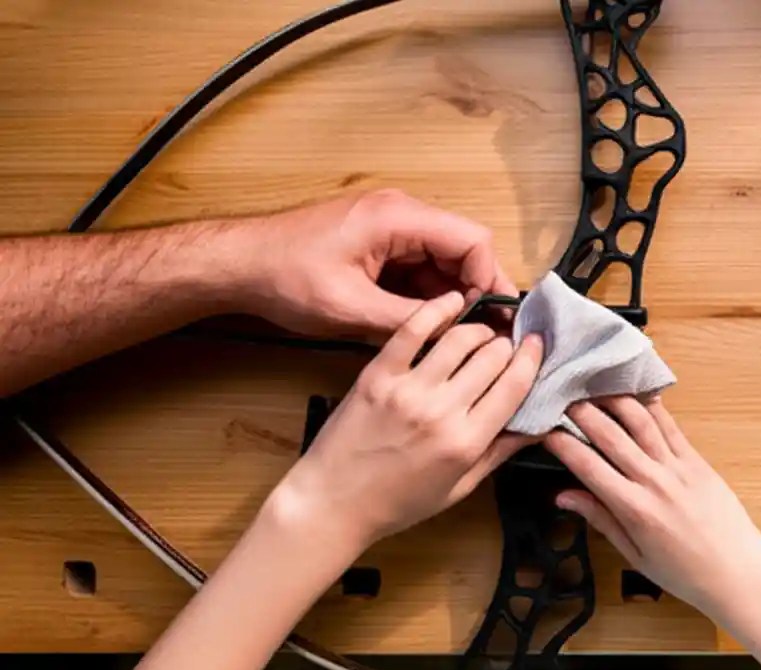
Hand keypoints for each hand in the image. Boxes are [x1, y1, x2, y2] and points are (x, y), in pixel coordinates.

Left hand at [243, 189, 515, 337]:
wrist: (239, 266)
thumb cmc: (283, 275)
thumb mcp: (351, 308)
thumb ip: (410, 320)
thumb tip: (455, 333)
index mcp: (398, 217)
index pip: (472, 240)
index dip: (491, 279)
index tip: (494, 316)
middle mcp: (401, 215)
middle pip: (464, 249)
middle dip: (478, 291)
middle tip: (487, 332)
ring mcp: (391, 229)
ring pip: (445, 262)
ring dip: (454, 297)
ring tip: (460, 335)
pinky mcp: (380, 246)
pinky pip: (421, 269)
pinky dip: (431, 297)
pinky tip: (430, 326)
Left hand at [274, 291, 542, 549]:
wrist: (332, 503)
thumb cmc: (397, 503)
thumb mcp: (458, 487)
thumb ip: (499, 452)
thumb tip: (539, 425)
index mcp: (466, 442)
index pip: (514, 386)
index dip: (531, 360)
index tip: (537, 345)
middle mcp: (441, 412)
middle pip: (492, 357)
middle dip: (507, 345)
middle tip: (508, 342)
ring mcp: (407, 390)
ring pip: (460, 338)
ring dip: (478, 328)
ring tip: (482, 330)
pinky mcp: (377, 375)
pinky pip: (413, 330)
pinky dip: (437, 309)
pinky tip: (452, 300)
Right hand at [545, 397, 760, 623]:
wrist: (737, 572)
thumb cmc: (684, 572)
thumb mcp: (634, 554)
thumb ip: (600, 519)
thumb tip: (564, 497)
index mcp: (633, 509)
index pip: (587, 466)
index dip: (562, 444)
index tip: (544, 430)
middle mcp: (654, 481)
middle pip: (610, 435)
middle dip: (582, 412)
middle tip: (562, 395)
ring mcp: (678, 467)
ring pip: (640, 421)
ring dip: (614, 400)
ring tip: (594, 387)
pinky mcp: (697, 461)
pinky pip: (670, 426)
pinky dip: (651, 406)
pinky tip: (636, 394)